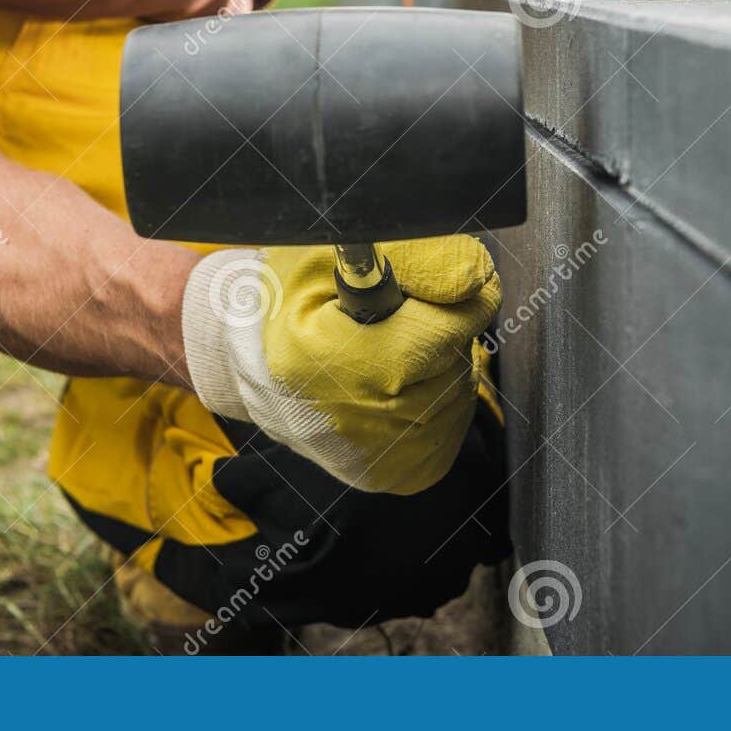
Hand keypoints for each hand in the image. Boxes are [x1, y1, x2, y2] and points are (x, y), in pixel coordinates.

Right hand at [181, 236, 500, 494]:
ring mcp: (387, 460)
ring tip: (387, 349)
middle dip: (439, 328)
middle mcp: (369, 427)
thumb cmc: (287, 302)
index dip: (449, 294)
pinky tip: (396, 381)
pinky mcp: (401, 475)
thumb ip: (414, 258)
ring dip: (439, 360)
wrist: (255, 366)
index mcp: (345, 366)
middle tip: (393, 319)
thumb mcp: (332, 255)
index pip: (449, 327)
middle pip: (457, 358)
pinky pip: (453, 421)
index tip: (428, 282)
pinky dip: (436, 393)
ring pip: (459, 389)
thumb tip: (475, 278)